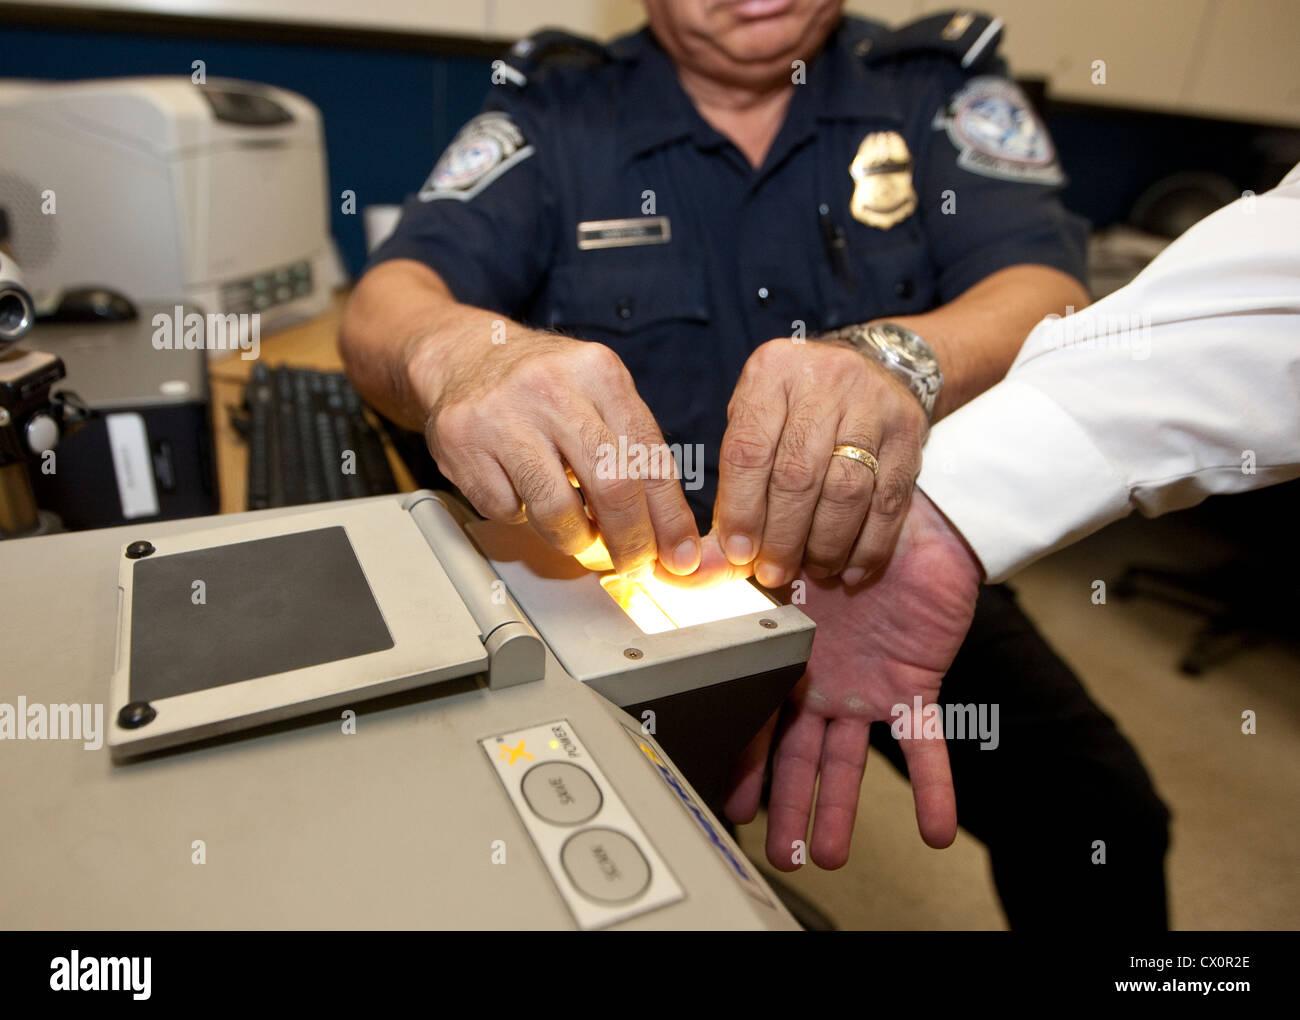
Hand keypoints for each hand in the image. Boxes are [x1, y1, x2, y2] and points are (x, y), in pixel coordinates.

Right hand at [412, 333, 700, 576]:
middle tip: (633, 562)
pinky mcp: (462, 443)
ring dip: (575, 539)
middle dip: (631, 541)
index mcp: (599, 372)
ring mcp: (502, 415)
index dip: (669, 517)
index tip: (678, 554)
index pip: (650, 457)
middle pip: (612, 487)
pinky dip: (522, 516)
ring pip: (557, 511)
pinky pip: (507, 510)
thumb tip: (670, 534)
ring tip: (577, 533)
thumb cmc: (544, 386)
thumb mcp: (599, 394)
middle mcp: (551, 388)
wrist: (465, 356)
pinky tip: (524, 494)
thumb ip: (634, 453)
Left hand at [715, 337, 927, 589]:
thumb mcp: (757, 413)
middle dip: (783, 536)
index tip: (739, 552)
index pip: (749, 450)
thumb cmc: (798, 403)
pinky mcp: (909, 432)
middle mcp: (825, 381)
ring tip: (812, 571)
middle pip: (799, 475)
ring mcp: (872, 405)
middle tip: (773, 573)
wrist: (874, 365)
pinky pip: (890, 501)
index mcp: (773, 373)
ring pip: (846, 491)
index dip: (741, 508)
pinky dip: (870, 545)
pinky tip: (850, 570)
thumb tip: (727, 547)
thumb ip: (738, 470)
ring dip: (826, 545)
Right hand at [725, 490, 981, 868]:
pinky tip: (934, 828)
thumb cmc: (838, 514)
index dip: (745, 760)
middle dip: (787, 804)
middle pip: (797, 754)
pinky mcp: (911, 685)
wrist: (900, 507)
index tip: (730, 802)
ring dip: (840, 809)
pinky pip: (924, 744)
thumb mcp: (774, 537)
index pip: (756, 716)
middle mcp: (819, 678)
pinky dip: (934, 788)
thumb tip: (679, 563)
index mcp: (781, 652)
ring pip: (848, 761)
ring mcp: (864, 686)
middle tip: (778, 851)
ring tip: (828, 855)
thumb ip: (728, 556)